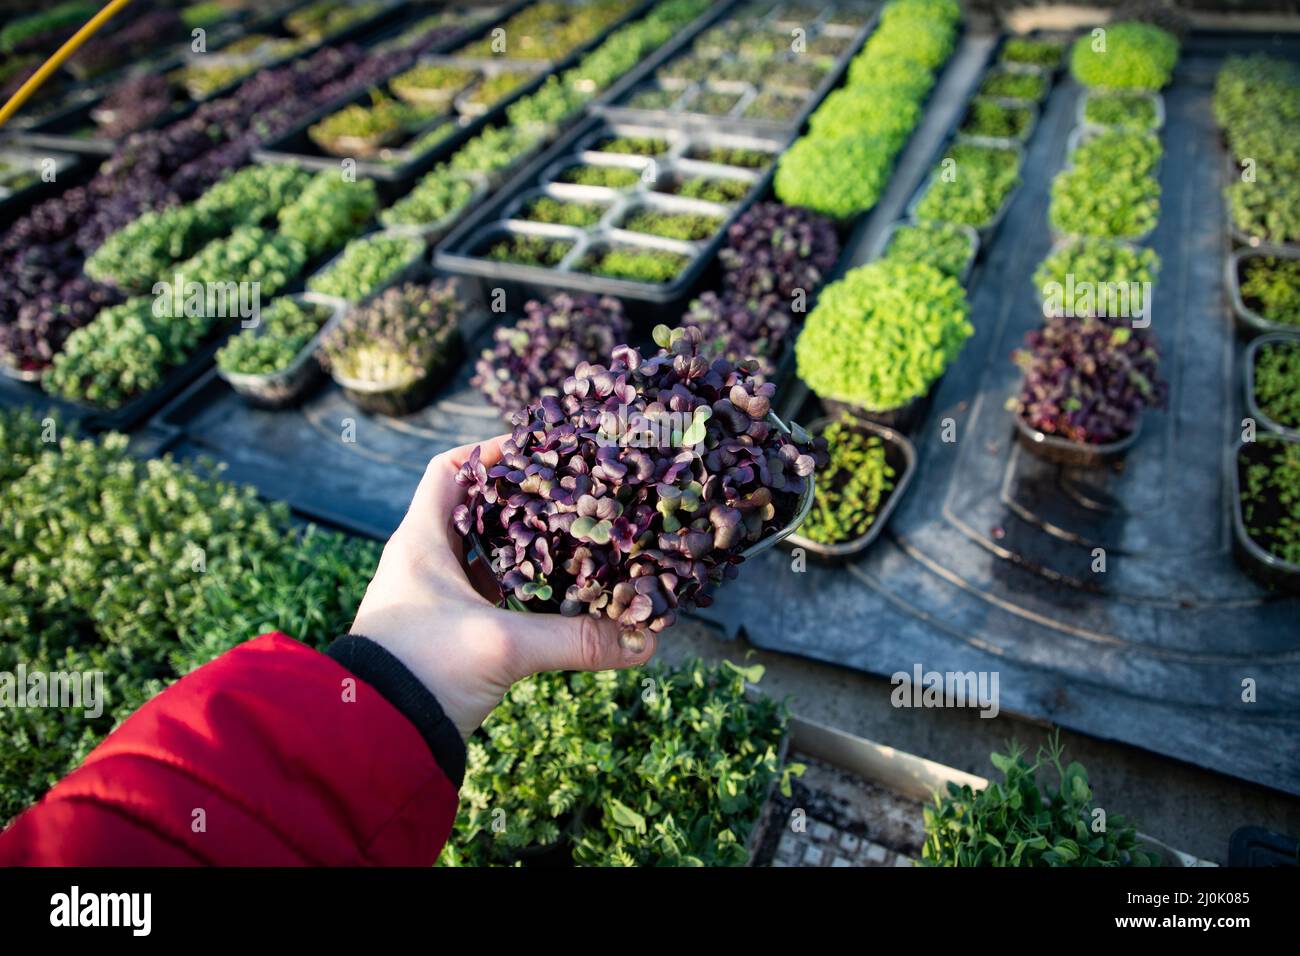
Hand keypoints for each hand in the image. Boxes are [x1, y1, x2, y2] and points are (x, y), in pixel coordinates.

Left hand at [350, 436, 656, 738]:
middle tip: (567, 496)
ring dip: (523, 549)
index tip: (533, 450)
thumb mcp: (503, 645)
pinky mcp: (447, 635)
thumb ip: (574, 639)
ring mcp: (435, 601)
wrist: (375, 737)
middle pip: (475, 512)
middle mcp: (424, 564)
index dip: (488, 452)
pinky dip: (519, 591)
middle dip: (521, 502)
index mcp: (421, 542)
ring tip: (571, 540)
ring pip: (485, 558)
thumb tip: (642, 640)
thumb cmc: (422, 669)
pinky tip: (554, 597)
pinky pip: (489, 598)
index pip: (450, 471)